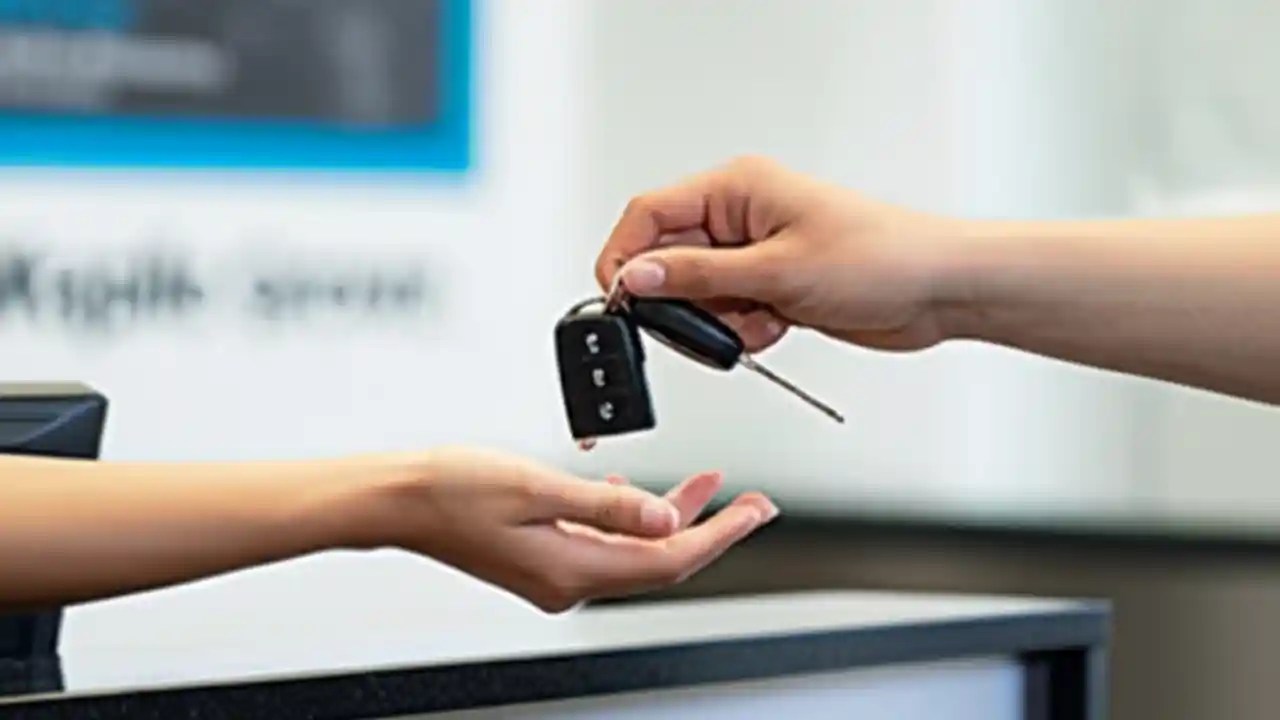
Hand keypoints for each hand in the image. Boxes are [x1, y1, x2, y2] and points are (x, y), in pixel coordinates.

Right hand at [369, 447, 777, 612]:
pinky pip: (603, 543)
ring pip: (634, 550)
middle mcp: (567, 581)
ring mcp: (553, 572)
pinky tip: (638, 492)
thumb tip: (666, 517)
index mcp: (572, 569)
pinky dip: (630, 517)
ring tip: (709, 486)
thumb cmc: (452, 488)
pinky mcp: (540, 557)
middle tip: (750, 504)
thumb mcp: (538, 486)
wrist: (397, 499)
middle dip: (709, 528)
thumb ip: (608, 504)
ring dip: (672, 517)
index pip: (668, 559)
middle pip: (659, 560)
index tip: (756, 511)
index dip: (720, 535)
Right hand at [595, 156, 969, 352]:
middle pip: (669, 259)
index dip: (624, 256)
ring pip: (698, 295)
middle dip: (685, 300)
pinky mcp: (771, 285)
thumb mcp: (778, 270)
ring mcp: (755, 253)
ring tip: (761, 319)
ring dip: (721, 320)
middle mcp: (740, 216)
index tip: (621, 299)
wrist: (938, 291)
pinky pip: (729, 313)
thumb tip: (636, 277)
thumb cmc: (881, 257)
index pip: (650, 213)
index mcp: (736, 188)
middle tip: (711, 319)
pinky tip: (780, 324)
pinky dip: (746, 329)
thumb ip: (698, 278)